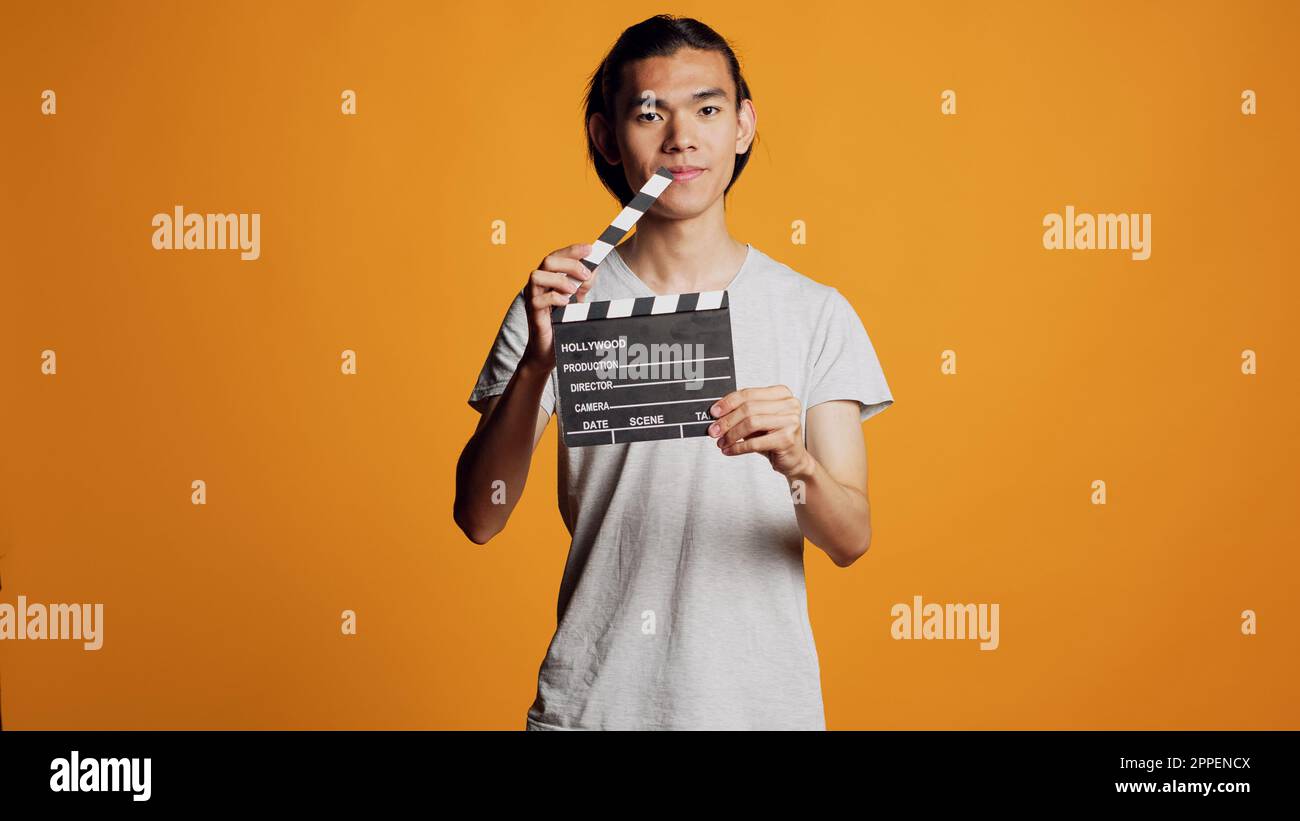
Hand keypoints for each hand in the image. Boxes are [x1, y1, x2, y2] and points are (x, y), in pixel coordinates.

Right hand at [521, 243, 594, 368]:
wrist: (548, 351)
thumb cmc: (561, 324)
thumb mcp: (577, 299)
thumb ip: (583, 283)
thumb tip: (594, 268)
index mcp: (547, 278)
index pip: (557, 256)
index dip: (573, 250)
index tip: (591, 249)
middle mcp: (537, 285)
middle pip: (547, 261)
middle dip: (570, 264)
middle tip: (586, 275)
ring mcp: (532, 298)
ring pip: (536, 275)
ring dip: (559, 279)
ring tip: (574, 290)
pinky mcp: (532, 314)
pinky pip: (538, 300)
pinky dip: (554, 298)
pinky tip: (566, 303)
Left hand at [707, 385, 813, 476]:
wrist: (793, 458)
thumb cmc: (773, 437)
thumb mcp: (758, 420)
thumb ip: (742, 412)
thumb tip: (716, 413)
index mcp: (781, 393)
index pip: (748, 393)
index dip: (728, 402)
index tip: (714, 412)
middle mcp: (789, 404)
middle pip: (749, 408)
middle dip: (727, 420)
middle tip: (714, 430)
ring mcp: (790, 420)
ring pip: (751, 423)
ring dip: (731, 434)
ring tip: (722, 442)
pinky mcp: (787, 438)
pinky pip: (755, 442)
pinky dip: (738, 448)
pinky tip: (730, 450)